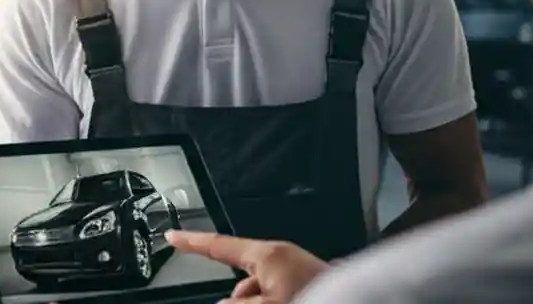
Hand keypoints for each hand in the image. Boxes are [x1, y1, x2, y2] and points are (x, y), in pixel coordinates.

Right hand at [165, 231, 328, 303]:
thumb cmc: (317, 300)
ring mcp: (295, 271)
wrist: (361, 301)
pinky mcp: (307, 284)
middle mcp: (281, 258)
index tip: (172, 235)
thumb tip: (222, 303)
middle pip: (241, 280)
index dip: (192, 242)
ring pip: (259, 292)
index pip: (220, 245)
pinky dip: (272, 303)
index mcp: (268, 255)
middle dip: (237, 299)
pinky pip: (277, 294)